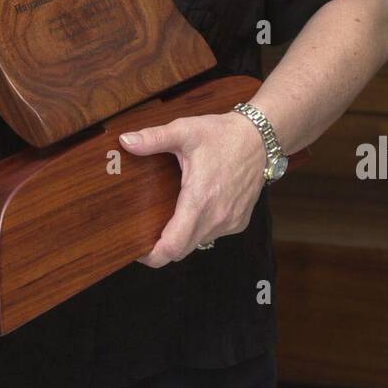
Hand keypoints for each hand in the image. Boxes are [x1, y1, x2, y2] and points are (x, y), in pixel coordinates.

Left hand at [119, 110, 267, 265]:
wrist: (260, 138)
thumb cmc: (223, 135)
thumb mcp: (185, 131)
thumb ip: (154, 138)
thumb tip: (126, 141)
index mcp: (199, 199)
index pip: (172, 246)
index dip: (151, 255)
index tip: (136, 250)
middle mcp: (216, 217)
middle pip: (181, 250)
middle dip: (161, 248)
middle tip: (144, 235)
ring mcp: (230, 222)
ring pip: (197, 243)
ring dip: (181, 237)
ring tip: (168, 217)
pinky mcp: (239, 222)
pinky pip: (212, 234)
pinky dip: (199, 230)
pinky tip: (194, 210)